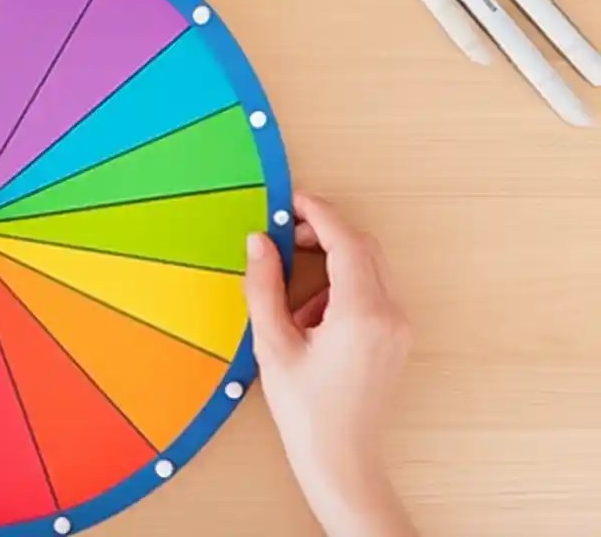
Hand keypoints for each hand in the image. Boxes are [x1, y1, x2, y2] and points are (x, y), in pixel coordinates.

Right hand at [245, 193, 414, 536]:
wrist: (340, 458)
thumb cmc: (305, 410)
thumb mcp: (272, 344)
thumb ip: (264, 286)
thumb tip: (260, 242)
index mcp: (361, 312)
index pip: (346, 241)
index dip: (318, 213)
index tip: (291, 201)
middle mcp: (390, 313)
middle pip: (363, 248)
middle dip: (325, 233)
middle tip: (285, 235)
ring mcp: (399, 326)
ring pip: (368, 269)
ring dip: (330, 266)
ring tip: (291, 302)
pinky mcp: (396, 337)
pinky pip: (371, 293)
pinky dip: (340, 289)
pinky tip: (310, 321)